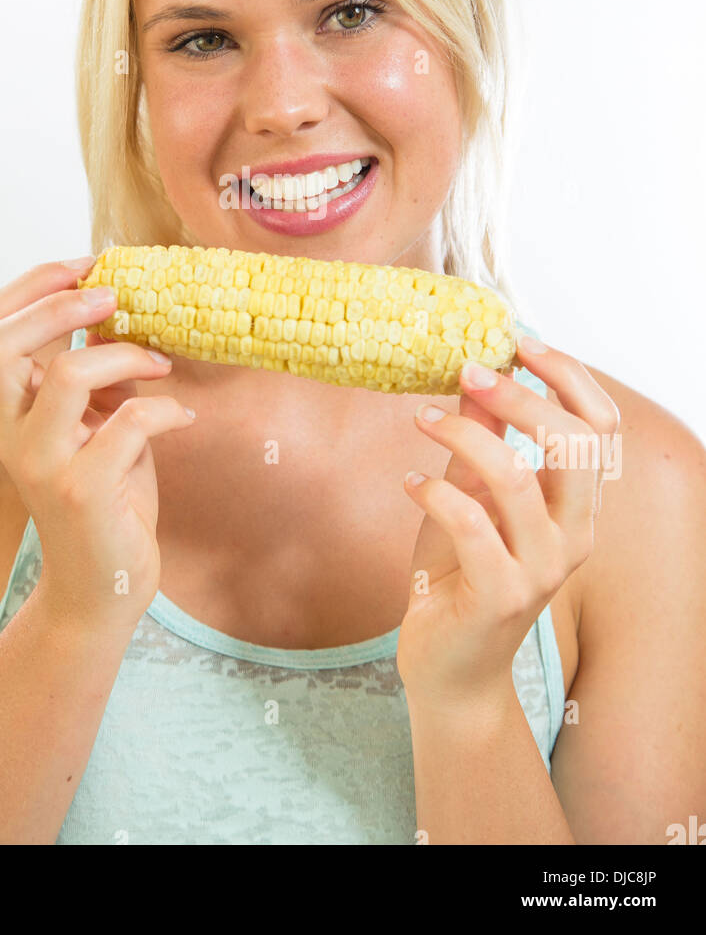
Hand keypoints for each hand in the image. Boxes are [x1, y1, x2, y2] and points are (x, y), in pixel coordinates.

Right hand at [0, 257, 195, 645]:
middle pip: (1, 342)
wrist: (104, 588)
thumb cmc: (107, 498)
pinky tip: (184, 416)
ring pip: (70, 375)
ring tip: (163, 366)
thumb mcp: (98, 424)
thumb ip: (99, 374)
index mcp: (10, 410)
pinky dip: (166, 408)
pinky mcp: (83, 491)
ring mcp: (43, 464)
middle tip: (115, 297)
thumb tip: (123, 310)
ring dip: (127, 356)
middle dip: (61, 305)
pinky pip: (130, 422)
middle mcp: (12, 434)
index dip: (36, 284)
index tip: (89, 265)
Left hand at [396, 335, 619, 708]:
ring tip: (421, 418)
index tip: (518, 342)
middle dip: (519, 395)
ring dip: (461, 433)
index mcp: (577, 508)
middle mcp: (573, 536)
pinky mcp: (501, 595)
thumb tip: (476, 372)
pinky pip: (470, 523)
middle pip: (573, 444)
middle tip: (468, 368)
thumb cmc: (460, 576)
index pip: (600, 428)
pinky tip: (410, 483)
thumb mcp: (472, 496)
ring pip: (516, 477)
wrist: (448, 669)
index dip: (568, 376)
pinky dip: (433, 490)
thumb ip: (483, 442)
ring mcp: (542, 569)